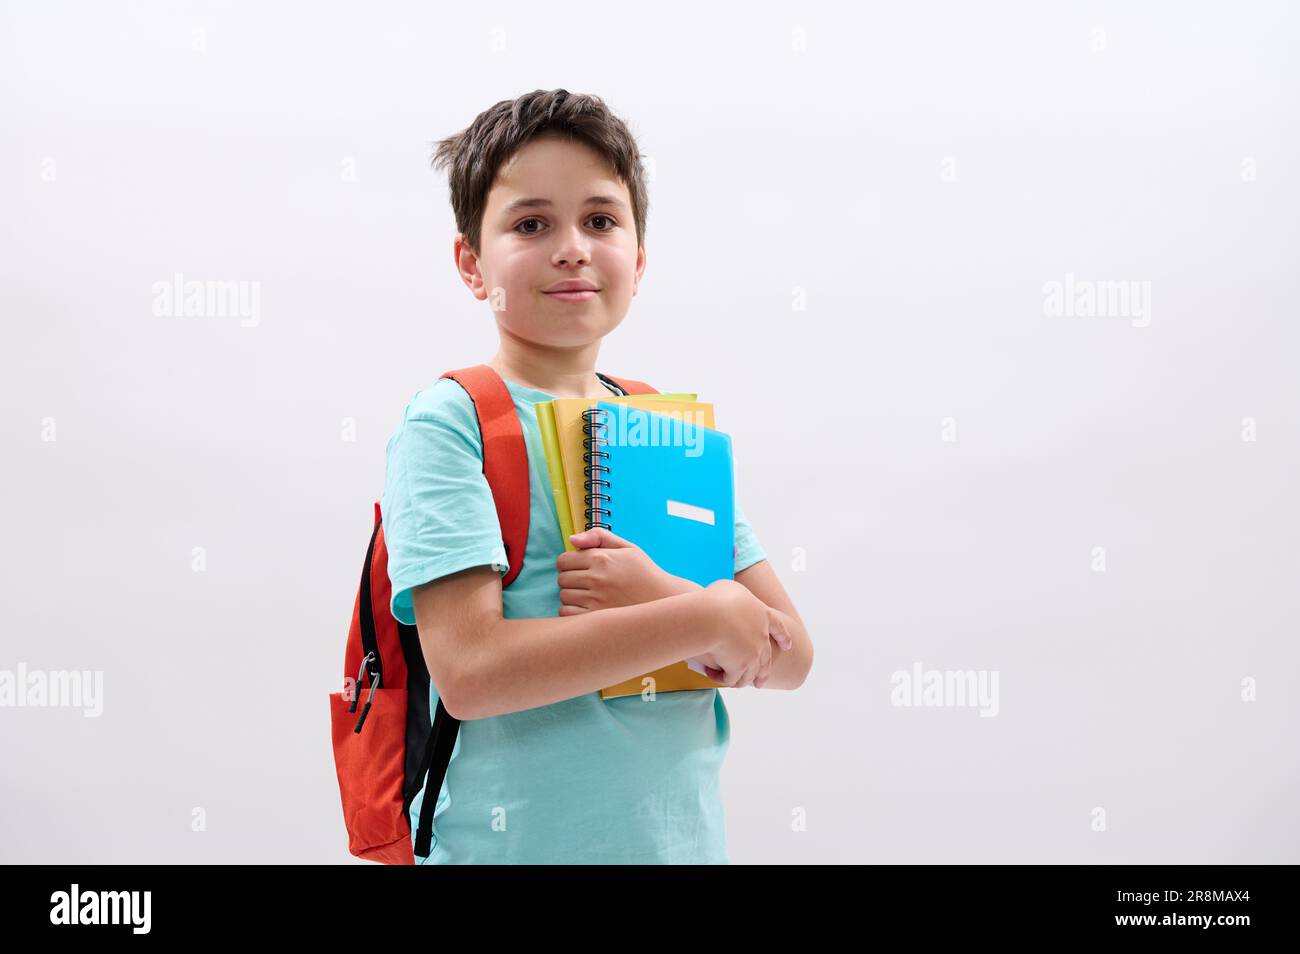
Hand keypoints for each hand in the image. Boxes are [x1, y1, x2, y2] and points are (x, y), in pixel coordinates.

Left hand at [556, 528, 676, 614]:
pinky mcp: (596, 618)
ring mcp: (596, 600)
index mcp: (602, 558)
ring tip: (590, 596)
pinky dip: (572, 612)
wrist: (665, 600)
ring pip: (564, 596)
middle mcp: (597, 578)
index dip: (569, 564)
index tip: (580, 569)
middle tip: (587, 583)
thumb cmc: (645, 573)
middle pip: (561, 579)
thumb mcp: (628, 548)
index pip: (563, 560)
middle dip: (571, 579)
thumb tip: (572, 540)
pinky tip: (588, 608)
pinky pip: (567, 613)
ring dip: (572, 596)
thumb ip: (599, 537)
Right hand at [692, 581, 792, 688]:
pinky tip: (713, 675)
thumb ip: (736, 596)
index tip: (788, 646)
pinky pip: (732, 679)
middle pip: (766, 659)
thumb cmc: (716, 599)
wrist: (710, 618)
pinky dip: (723, 679)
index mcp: (763, 616)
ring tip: (735, 684)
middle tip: (760, 683)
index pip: (778, 628)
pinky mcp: (739, 668)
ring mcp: (753, 655)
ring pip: (752, 674)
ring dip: (743, 681)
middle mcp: (762, 638)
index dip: (783, 637)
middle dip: (764, 673)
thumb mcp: (730, 588)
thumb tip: (731, 598)